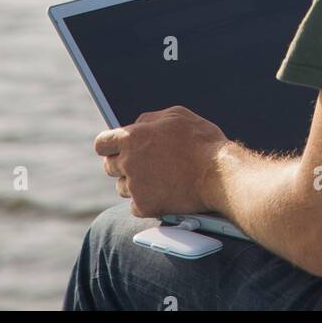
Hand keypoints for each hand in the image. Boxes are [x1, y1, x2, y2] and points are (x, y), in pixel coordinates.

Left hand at [94, 105, 228, 218]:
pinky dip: (145, 201)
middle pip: (110, 167)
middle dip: (122, 164)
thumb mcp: (176, 116)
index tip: (114, 149)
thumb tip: (136, 125)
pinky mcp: (145, 207)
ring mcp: (135, 187)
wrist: (219, 174)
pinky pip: (135, 206)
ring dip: (134, 184)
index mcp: (131, 137)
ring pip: (122, 187)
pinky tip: (162, 193)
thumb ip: (149, 119)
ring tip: (158, 178)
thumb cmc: (201, 141)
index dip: (108, 146)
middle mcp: (128, 162)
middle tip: (143, 164)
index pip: (102, 144)